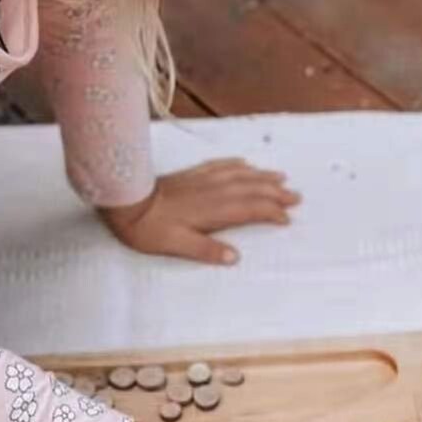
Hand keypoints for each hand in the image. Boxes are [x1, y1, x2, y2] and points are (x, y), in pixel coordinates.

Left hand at [97, 158, 300, 265]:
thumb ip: (205, 250)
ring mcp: (202, 179)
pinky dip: (237, 164)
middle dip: (275, 192)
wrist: (125, 200)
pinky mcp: (191, 174)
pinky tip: (244, 164)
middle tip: (296, 196)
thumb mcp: (176, 245)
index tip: (287, 219)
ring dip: (262, 176)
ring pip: (240, 175)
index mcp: (213, 210)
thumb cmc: (148, 228)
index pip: (250, 209)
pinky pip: (221, 165)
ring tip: (280, 176)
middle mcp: (213, 191)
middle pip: (251, 189)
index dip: (271, 213)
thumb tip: (234, 257)